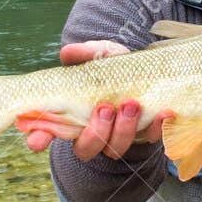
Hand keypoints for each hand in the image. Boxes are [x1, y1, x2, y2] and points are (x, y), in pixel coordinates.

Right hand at [23, 40, 172, 160]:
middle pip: (86, 147)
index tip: (36, 141)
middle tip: (104, 108)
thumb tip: (68, 52)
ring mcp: (119, 139)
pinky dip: (158, 128)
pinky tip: (165, 112)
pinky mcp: (145, 137)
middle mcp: (93, 133)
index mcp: (73, 116)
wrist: (151, 73)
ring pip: (116, 149)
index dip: (40, 138)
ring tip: (132, 104)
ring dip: (124, 129)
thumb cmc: (116, 68)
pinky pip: (151, 140)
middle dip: (95, 132)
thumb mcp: (101, 56)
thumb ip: (85, 54)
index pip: (48, 133)